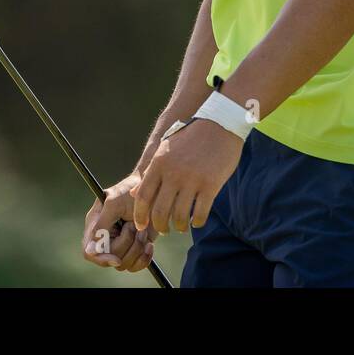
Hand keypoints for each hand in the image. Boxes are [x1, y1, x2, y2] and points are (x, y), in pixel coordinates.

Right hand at [83, 173, 158, 272]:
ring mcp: (121, 244)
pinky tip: (149, 243)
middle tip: (134, 226)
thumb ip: (101, 225)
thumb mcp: (113, 204)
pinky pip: (135, 266)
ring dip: (136, 248)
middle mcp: (106, 238)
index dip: (101, 259)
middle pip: (110, 259)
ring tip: (142, 230)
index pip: (89, 252)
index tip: (116, 259)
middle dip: (126, 244)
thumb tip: (90, 251)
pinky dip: (144, 258)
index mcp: (95, 226)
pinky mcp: (135, 249)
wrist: (154, 191)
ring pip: (124, 264)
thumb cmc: (130, 192)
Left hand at [131, 119, 243, 233]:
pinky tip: (197, 221)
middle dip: (160, 226)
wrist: (219, 124)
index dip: (140, 215)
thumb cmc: (191, 137)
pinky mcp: (211, 184)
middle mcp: (173, 173)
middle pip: (160, 211)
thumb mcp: (166, 149)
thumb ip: (150, 171)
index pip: (142, 196)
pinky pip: (201, 213)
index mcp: (159, 163)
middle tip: (163, 230)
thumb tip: (134, 193)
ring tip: (181, 227)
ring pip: (180, 216)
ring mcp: (192, 180)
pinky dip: (197, 222)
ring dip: (179, 226)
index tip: (142, 225)